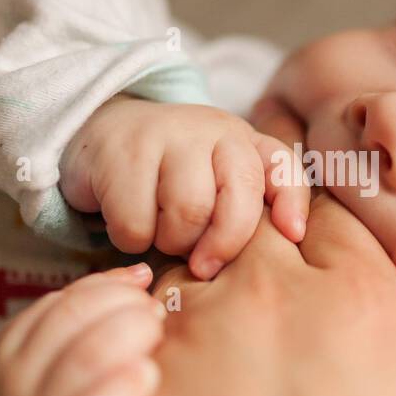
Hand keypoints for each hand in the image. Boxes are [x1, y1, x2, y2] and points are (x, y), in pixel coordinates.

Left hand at [0, 264, 164, 395]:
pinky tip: (125, 289)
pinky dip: (95, 287)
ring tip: (146, 303)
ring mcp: (10, 385)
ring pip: (66, 318)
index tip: (149, 372)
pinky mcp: (2, 347)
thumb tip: (198, 372)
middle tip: (160, 322)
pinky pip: (51, 300)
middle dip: (131, 326)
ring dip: (116, 298)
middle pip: (81, 360)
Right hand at [59, 96, 308, 279]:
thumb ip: (249, 204)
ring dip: (171, 241)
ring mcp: (167, 134)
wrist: (103, 134)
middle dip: (223, 243)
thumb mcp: (216, 182)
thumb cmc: (171, 175)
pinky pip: (137, 223)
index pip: (281, 167)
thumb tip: (287, 236)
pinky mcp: (122, 153)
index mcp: (242, 141)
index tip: (292, 234)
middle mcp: (212, 129)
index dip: (291, 202)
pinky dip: (132, 239)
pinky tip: (127, 221)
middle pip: (236, 199)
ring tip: (159, 231)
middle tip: (202, 266)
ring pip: (188, 214)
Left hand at [109, 197, 395, 395]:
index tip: (324, 269)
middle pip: (250, 237)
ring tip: (214, 368)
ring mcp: (191, 343)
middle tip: (267, 323)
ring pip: (180, 281)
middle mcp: (272, 303)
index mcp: (367, 306)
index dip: (324, 239)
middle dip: (256, 264)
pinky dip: (137, 361)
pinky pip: (123, 347)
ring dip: (195, 309)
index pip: (330, 216)